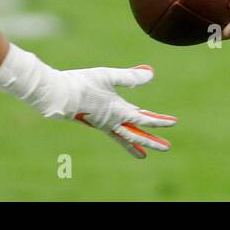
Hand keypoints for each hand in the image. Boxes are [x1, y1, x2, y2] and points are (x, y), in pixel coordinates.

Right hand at [0, 45, 175, 157]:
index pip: (143, 119)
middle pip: (136, 133)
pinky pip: (111, 132)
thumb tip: (151, 74)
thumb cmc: (82, 83)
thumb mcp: (108, 76)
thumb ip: (129, 76)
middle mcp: (111, 121)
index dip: (158, 121)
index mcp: (117, 111)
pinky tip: (121, 132)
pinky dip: (120, 135)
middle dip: (151, 140)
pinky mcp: (93, 121)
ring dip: (135, 144)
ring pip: (123, 137)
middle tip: (166, 148)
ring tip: (143, 155)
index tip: (173, 123)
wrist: (57, 95)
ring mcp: (102, 123)